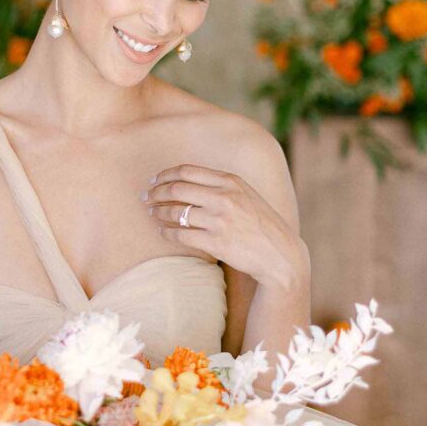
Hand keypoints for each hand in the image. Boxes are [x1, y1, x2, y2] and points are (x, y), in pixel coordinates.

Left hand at [142, 162, 306, 289]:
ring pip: (176, 212)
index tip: (154, 181)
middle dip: (156, 193)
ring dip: (159, 212)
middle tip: (146, 198)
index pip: (187, 171)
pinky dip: (167, 232)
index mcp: (230, 181)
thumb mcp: (246, 195)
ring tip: (152, 214)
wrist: (280, 254)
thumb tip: (187, 182)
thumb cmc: (261, 225)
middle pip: (176, 189)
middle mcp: (224, 197)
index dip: (165, 175)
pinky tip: (162, 231)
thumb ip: (222, 186)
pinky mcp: (216, 243)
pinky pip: (181, 235)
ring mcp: (220, 220)